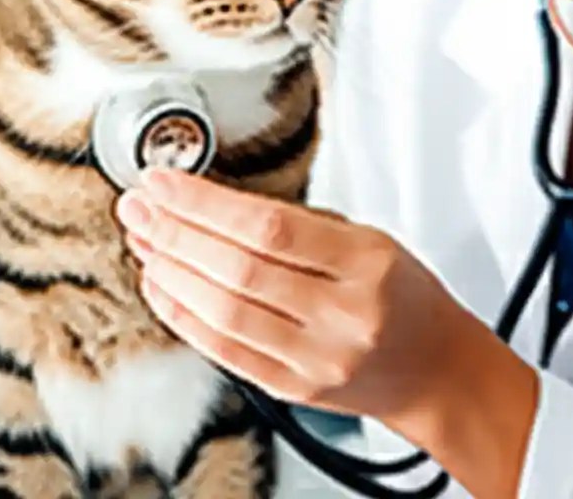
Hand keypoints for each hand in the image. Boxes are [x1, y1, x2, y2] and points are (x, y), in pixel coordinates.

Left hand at [115, 167, 461, 422]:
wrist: (435, 368)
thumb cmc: (402, 297)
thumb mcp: (369, 240)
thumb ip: (297, 225)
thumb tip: (209, 202)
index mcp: (366, 265)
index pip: (269, 226)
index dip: (204, 202)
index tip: (163, 182)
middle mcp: (342, 315)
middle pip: (238, 269)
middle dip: (174, 232)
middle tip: (138, 207)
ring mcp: (316, 358)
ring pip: (223, 311)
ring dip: (170, 272)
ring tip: (144, 241)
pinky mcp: (293, 389)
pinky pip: (224, 351)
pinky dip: (183, 317)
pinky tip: (161, 287)